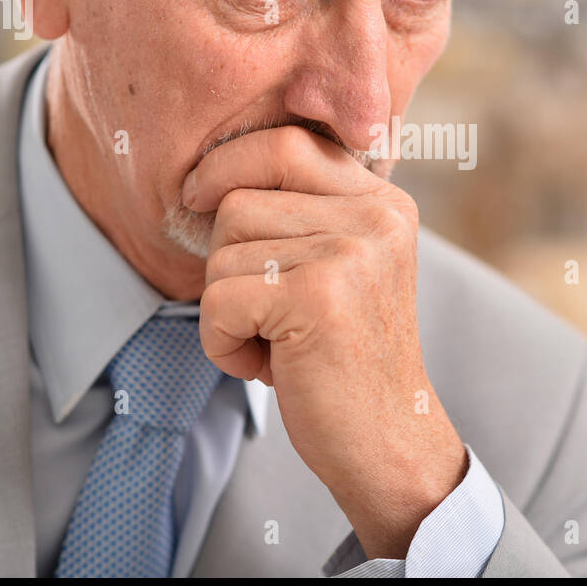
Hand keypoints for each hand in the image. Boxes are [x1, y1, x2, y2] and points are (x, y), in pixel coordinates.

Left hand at [183, 125, 466, 558]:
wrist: (388, 442)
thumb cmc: (346, 357)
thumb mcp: (343, 267)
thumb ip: (305, 212)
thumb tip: (209, 172)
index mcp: (384, 201)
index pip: (286, 143)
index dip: (229, 163)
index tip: (198, 193)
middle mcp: (376, 216)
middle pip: (240, 198)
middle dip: (226, 258)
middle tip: (263, 310)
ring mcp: (351, 252)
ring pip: (222, 251)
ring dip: (225, 308)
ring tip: (275, 342)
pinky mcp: (318, 296)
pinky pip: (219, 301)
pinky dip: (223, 344)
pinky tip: (267, 367)